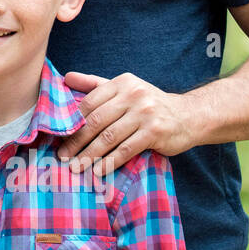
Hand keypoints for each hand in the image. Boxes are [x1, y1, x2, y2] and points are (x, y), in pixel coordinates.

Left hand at [59, 72, 196, 175]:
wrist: (190, 116)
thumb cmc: (149, 105)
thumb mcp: (125, 89)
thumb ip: (95, 84)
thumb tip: (65, 78)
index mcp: (122, 83)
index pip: (89, 102)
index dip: (72, 121)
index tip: (58, 137)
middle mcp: (133, 94)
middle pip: (96, 120)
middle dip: (76, 141)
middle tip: (62, 156)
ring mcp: (145, 113)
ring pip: (109, 137)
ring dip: (89, 155)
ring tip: (76, 167)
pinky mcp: (155, 132)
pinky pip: (126, 149)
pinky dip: (110, 162)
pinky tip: (98, 171)